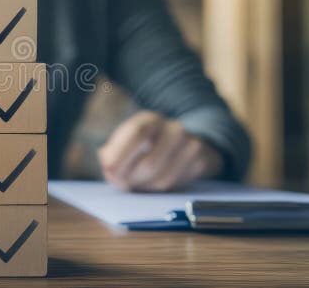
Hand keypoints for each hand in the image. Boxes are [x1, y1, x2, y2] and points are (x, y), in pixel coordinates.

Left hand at [97, 111, 223, 191]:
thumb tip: (108, 168)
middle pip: (149, 163)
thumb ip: (111, 153)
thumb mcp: (127, 140)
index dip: (120, 156)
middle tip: (120, 185)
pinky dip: (157, 190)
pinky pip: (175, 184)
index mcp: (150, 119)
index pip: (136, 134)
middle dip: (131, 179)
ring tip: (134, 185)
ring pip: (162, 178)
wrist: (184, 141)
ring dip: (143, 187)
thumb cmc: (146, 144)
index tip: (109, 171)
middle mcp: (173, 128)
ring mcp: (190, 144)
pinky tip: (149, 185)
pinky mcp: (200, 160)